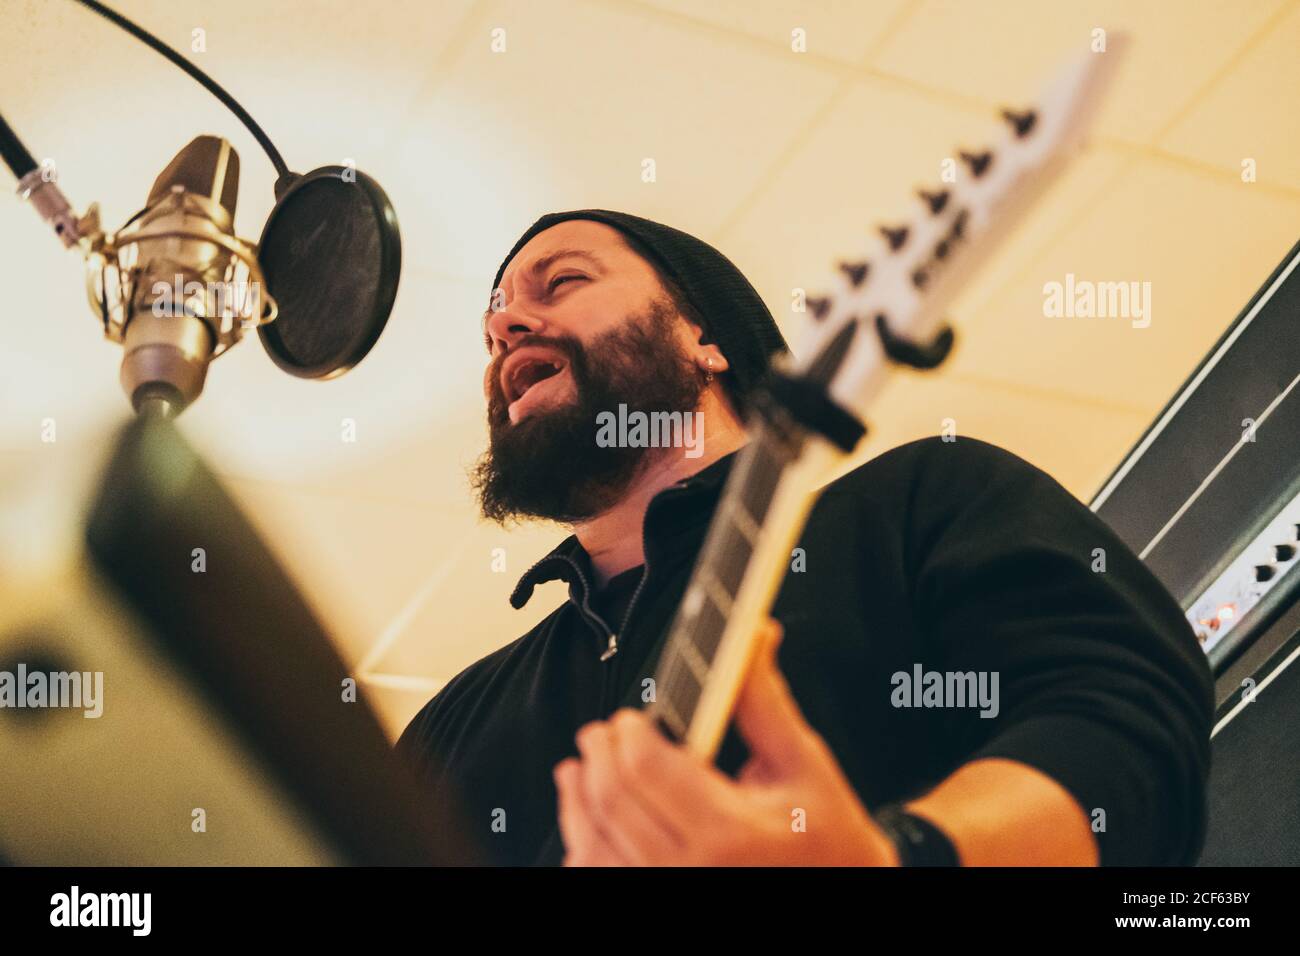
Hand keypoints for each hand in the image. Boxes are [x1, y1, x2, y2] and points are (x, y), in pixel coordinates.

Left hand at [553, 618, 900, 865]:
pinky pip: (595, 877)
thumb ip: (762, 698)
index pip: (646, 770)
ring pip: (592, 843)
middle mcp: (693, 871)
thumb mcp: (802, 762)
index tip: (630, 718)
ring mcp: (671, 894)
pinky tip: (588, 822)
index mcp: (730, 829)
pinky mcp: (660, 905)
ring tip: (577, 770)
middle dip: (597, 755)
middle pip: (612, 801)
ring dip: (577, 800)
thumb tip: (753, 631)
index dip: (628, 733)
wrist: (845, 891)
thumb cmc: (825, 834)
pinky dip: (584, 844)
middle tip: (599, 733)